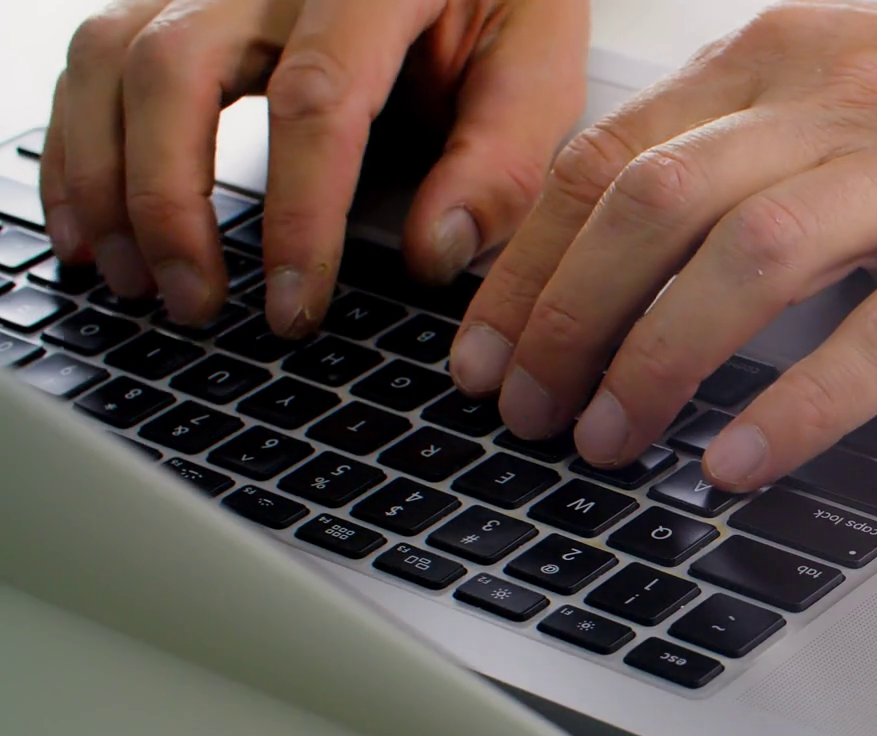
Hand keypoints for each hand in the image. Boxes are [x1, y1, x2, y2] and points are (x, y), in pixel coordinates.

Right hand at [42, 0, 588, 331]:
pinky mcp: (182, 0)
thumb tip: (433, 255)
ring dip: (104, 179)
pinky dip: (79, 145)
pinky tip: (92, 226)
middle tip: (198, 304)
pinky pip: (97, 57)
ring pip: (113, 58)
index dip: (301, 214)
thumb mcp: (537, 62)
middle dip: (170, 201)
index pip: (318, 97)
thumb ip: (501, 157)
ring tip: (135, 280)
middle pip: (174, 68)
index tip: (296, 305)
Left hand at [450, 0, 876, 490]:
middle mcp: (850, 93)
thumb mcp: (864, 94)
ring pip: (752, 256)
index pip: (615, 155)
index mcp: (793, 56)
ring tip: (612, 444)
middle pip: (657, 202)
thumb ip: (754, 154)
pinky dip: (797, 404)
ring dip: (658, 361)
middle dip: (567, 321)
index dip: (529, 262)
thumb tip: (623, 259)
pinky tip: (741, 462)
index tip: (485, 350)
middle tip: (528, 415)